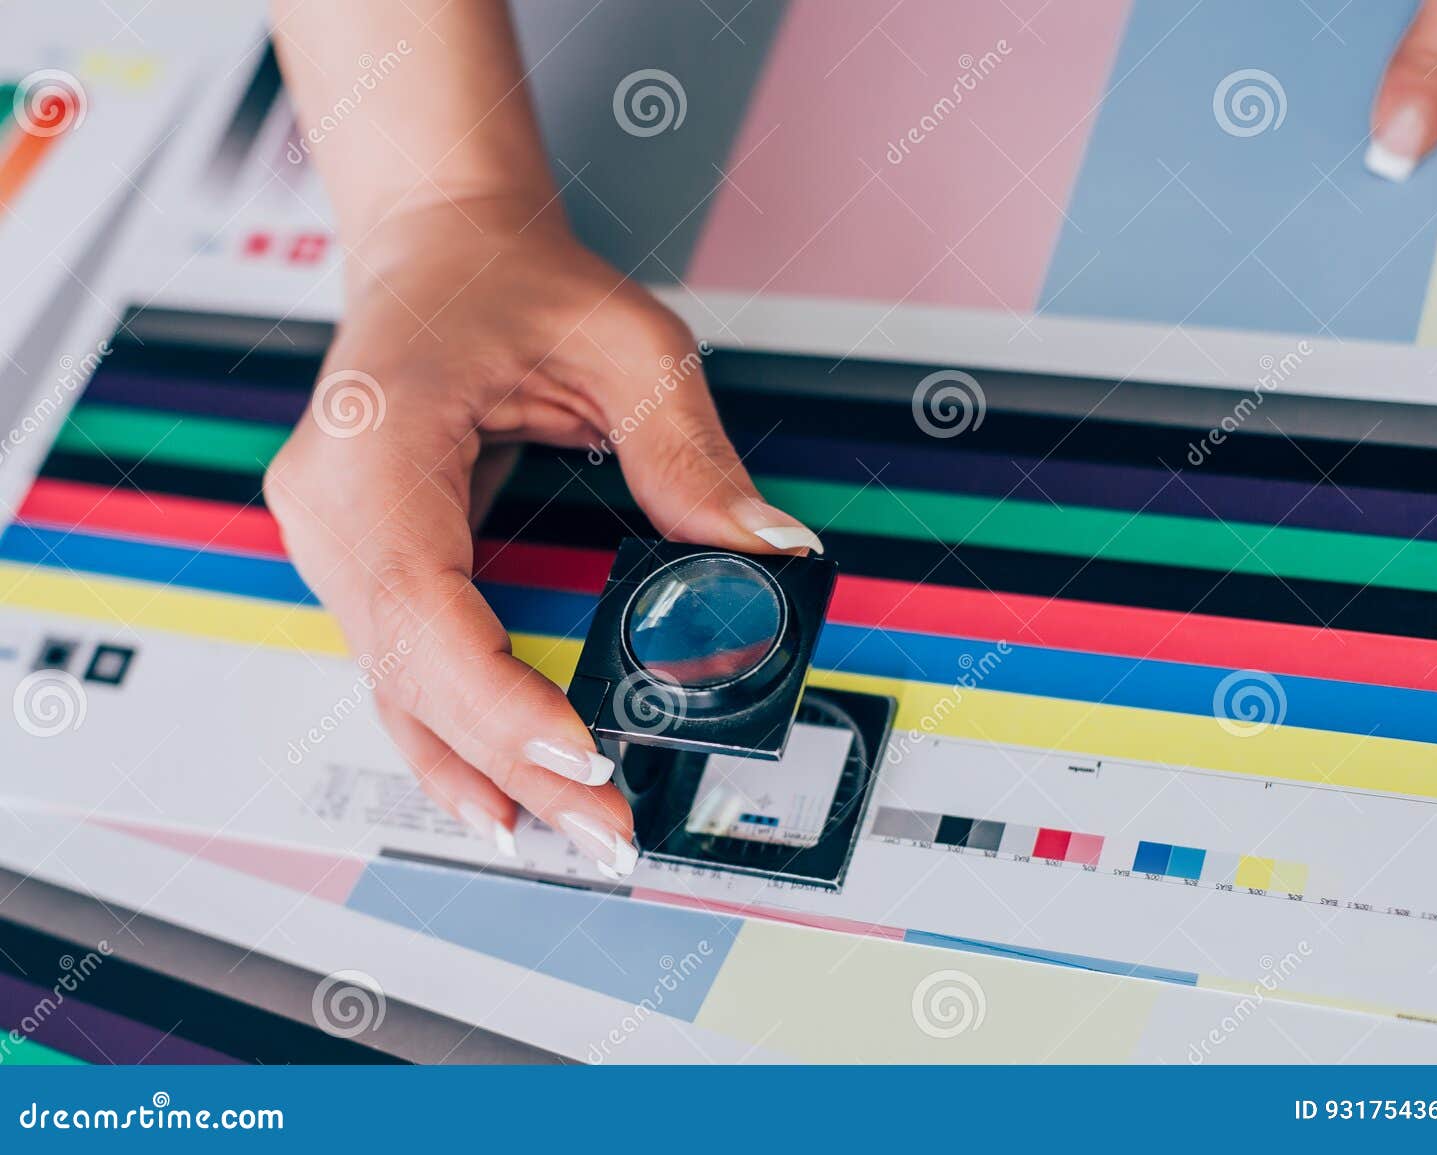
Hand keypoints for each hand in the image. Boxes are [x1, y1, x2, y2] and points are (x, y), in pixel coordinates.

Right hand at [263, 198, 821, 874]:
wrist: (435, 246)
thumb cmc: (507, 275)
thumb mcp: (628, 344)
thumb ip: (692, 456)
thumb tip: (768, 554)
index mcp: (375, 435)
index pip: (421, 600)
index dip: (494, 694)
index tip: (581, 753)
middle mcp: (331, 501)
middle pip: (410, 667)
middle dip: (510, 760)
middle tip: (607, 828)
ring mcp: (333, 539)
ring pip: (397, 687)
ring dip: (479, 769)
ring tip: (569, 832)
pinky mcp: (362, 563)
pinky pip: (400, 671)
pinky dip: (452, 738)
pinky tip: (501, 795)